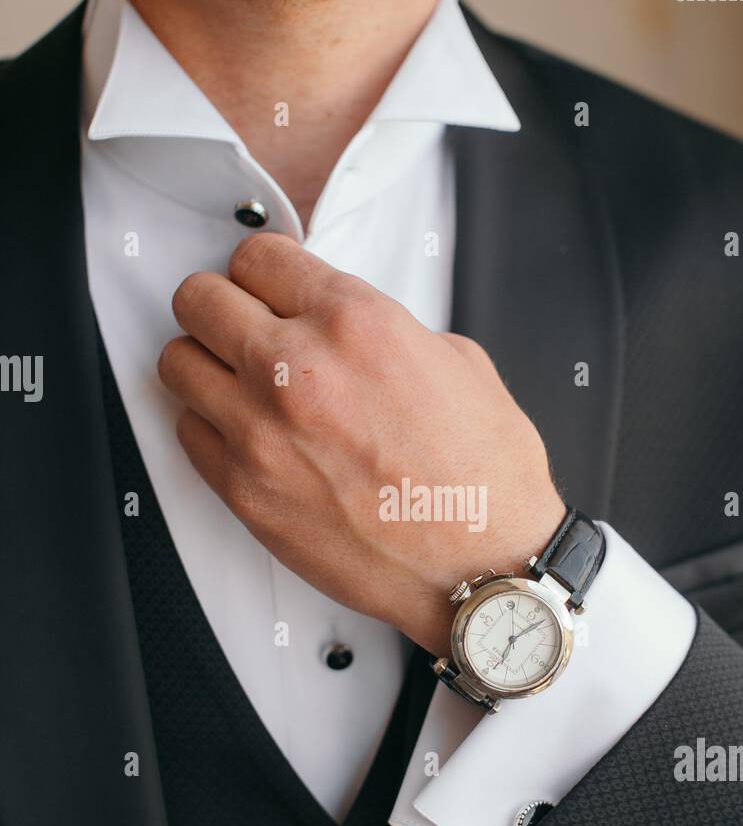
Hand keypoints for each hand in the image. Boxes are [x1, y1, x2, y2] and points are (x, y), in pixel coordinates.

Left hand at [157, 234, 565, 655]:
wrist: (481, 568)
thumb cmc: (483, 478)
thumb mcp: (457, 363)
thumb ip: (387, 329)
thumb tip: (349, 328)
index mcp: (354, 322)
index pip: (258, 257)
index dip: (263, 271)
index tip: (268, 288)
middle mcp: (295, 369)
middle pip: (199, 300)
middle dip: (221, 306)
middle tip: (243, 327)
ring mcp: (259, 432)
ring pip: (177, 364)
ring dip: (206, 365)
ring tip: (239, 383)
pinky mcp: (243, 491)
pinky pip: (188, 433)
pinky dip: (210, 427)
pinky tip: (249, 436)